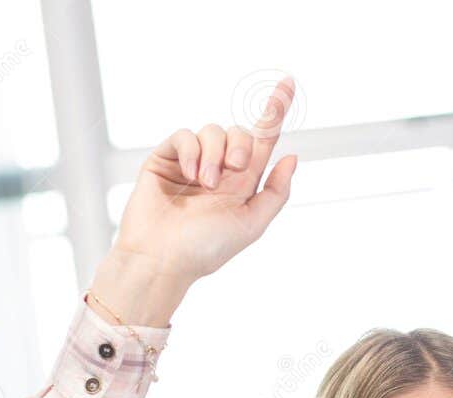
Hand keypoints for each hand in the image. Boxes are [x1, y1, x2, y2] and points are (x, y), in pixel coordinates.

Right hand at [90, 77, 299, 325]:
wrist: (161, 259)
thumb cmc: (205, 249)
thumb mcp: (251, 224)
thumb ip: (275, 192)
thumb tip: (291, 156)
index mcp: (242, 184)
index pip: (263, 141)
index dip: (275, 111)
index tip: (288, 83)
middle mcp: (218, 170)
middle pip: (240, 132)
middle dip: (242, 146)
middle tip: (234, 169)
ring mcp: (191, 162)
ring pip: (213, 131)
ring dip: (214, 155)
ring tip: (205, 184)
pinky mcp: (165, 158)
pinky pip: (185, 135)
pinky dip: (191, 151)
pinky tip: (190, 175)